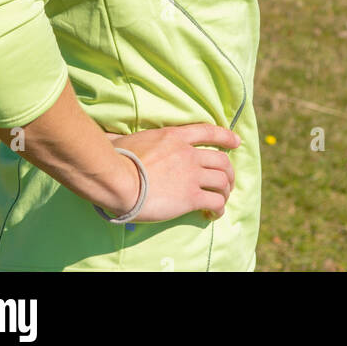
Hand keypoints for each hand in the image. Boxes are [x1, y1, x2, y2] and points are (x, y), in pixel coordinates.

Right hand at [104, 122, 240, 222]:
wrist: (118, 179)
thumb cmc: (116, 159)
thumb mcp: (126, 139)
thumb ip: (127, 138)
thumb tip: (109, 137)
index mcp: (175, 136)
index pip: (208, 131)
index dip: (226, 137)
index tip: (237, 142)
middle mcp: (188, 153)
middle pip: (221, 160)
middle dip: (229, 171)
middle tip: (228, 182)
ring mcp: (191, 174)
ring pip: (222, 180)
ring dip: (226, 191)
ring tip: (222, 200)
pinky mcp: (190, 197)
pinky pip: (215, 201)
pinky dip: (219, 208)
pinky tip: (215, 214)